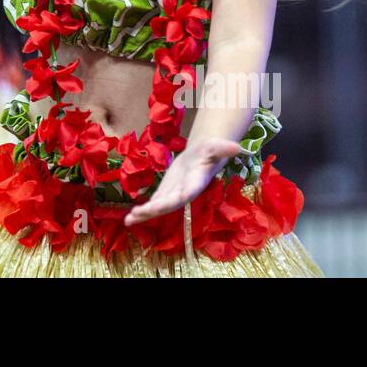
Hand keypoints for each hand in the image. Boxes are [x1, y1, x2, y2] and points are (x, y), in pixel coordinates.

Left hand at [124, 136, 244, 224]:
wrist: (203, 155)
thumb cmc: (210, 150)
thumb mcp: (216, 146)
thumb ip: (223, 148)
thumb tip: (238, 147)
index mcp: (196, 182)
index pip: (187, 192)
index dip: (178, 198)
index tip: (166, 203)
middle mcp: (184, 192)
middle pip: (169, 203)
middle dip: (154, 209)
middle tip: (137, 215)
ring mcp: (174, 193)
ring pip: (159, 206)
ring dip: (144, 214)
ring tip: (128, 220)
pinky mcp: (166, 191)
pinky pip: (154, 203)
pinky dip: (143, 210)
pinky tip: (130, 217)